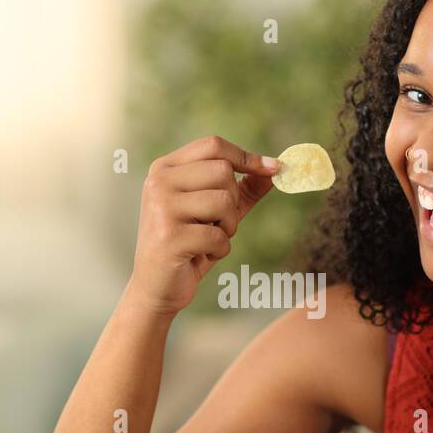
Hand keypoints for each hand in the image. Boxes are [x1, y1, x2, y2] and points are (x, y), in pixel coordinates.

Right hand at [124, 134, 280, 317]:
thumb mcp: (217, 212)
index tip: (273, 168)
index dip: (246, 156)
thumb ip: (243, 188)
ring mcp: (161, 208)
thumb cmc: (188, 245)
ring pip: (223, 201)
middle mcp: (159, 182)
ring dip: (228, 227)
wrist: (156, 286)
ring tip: (209, 239)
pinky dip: (220, 249)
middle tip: (217, 222)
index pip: (213, 146)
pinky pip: (217, 235)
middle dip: (233, 202)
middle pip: (223, 172)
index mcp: (165, 168)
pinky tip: (202, 255)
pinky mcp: (168, 237)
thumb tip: (276, 167)